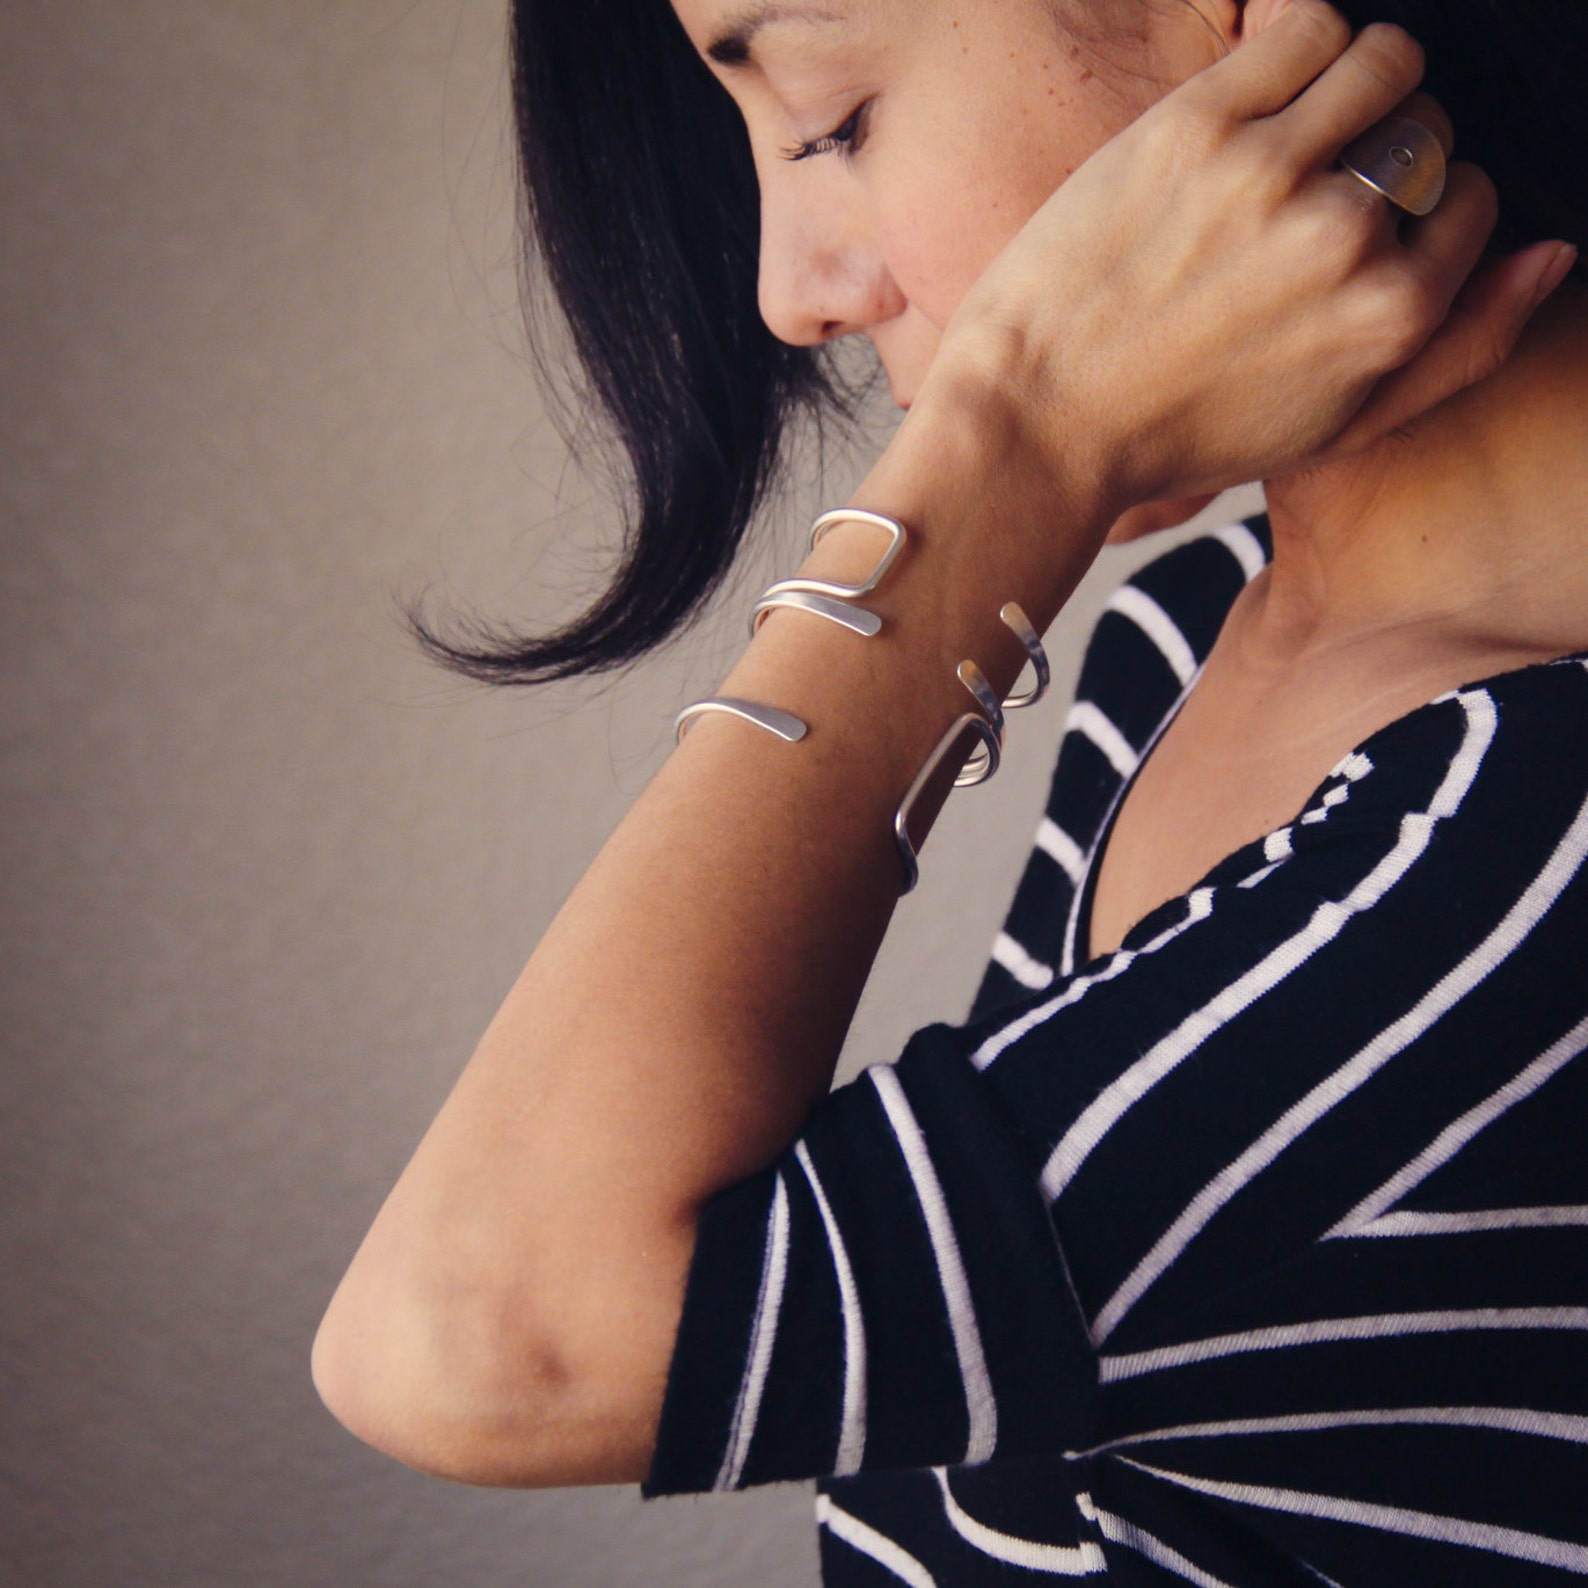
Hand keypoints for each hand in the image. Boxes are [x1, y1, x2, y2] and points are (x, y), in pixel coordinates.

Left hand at [926, 0, 1570, 517]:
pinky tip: (1263, 93)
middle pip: (1428, 131)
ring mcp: (1272, 175)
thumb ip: (1460, 350)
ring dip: (1357, 83)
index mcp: (1391, 316)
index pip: (1468, 203)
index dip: (1417, 211)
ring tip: (1297, 130)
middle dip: (1384, 152)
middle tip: (1309, 190)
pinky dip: (1305, 42)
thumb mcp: (1336, 429)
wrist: (1040, 422)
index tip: (1357, 228)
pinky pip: (1308, 27)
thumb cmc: (1179, 433)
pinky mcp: (1198, 128)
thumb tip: (1552, 253)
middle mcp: (1346, 239)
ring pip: (1384, 62)